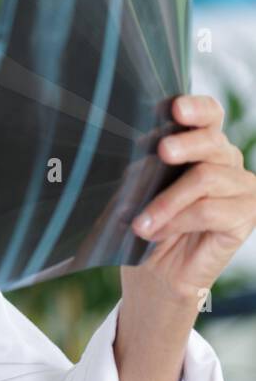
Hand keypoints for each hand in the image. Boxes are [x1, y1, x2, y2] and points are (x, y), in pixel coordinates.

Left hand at [128, 94, 255, 306]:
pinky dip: (177, 220)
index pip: (209, 115)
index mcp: (200, 144)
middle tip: (162, 151)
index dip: (196, 108)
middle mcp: (226, 160)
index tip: (175, 108)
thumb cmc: (144, 221)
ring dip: (166, 201)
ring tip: (139, 223)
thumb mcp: (136, 189)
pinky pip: (210, 210)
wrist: (154, 272)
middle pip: (211, 141)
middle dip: (185, 144)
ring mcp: (241, 188)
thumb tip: (140, 150)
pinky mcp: (246, 216)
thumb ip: (144, 166)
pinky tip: (154, 233)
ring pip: (206, 178)